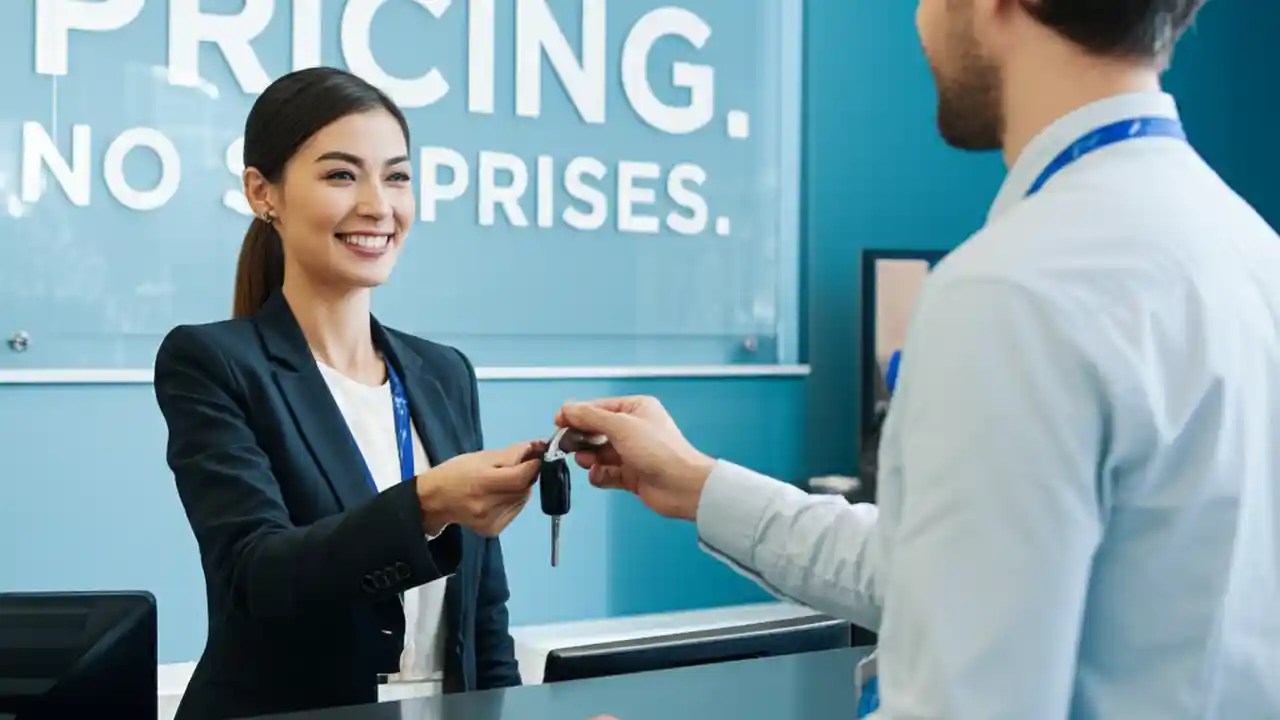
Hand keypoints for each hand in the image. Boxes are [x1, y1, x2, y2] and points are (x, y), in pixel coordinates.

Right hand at [415, 441, 545, 535]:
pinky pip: (514, 512)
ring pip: (521, 501)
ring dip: (521, 489)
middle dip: (528, 476)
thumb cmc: (456, 472)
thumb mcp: (481, 457)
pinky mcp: (492, 530)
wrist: (434, 500)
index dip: (534, 466)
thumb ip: (511, 454)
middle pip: (523, 489)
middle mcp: (487, 505)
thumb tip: (537, 448)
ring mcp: (490, 520)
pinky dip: (514, 501)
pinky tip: (501, 496)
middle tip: (521, 468)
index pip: (521, 477)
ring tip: (506, 482)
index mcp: (482, 482)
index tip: (536, 458)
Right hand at [554, 396, 714, 520]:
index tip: (559, 421)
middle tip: (567, 444)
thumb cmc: (661, 452)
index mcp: (637, 409)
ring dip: (589, 457)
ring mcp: (633, 453)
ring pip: (599, 453)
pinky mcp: (632, 474)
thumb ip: (591, 417)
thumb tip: (568, 409)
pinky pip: (607, 473)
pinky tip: (598, 475)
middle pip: (597, 430)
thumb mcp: (621, 427)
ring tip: (586, 461)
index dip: (578, 414)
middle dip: (582, 438)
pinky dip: (599, 475)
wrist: (682, 486)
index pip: (599, 407)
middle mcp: (634, 429)